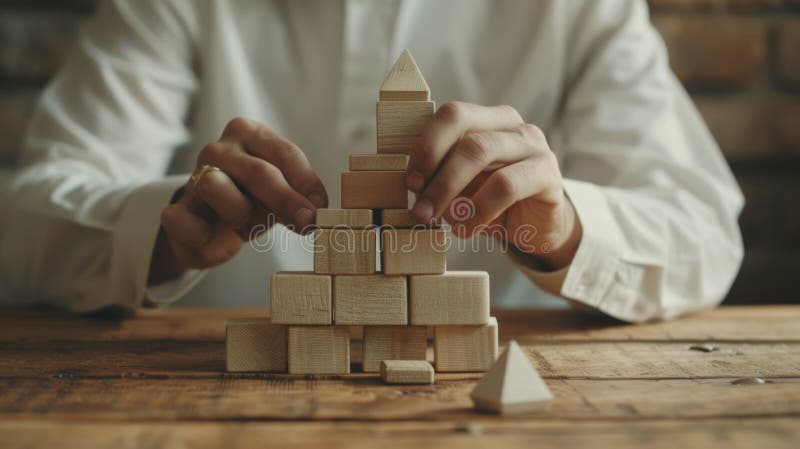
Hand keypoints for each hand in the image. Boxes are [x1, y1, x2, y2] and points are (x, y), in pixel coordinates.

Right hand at [149, 117, 327, 282]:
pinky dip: (199, 233)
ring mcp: (194, 177)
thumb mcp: (282, 193)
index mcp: (249, 134)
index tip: (320, 208)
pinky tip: (210, 237)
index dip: (307, 183)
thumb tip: (316, 213)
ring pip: (218, 188)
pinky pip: (182, 219)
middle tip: (307, 224)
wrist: (211, 228)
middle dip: (286, 201)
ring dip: (241, 214)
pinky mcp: (176, 209)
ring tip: (246, 225)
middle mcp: (220, 149)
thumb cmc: (254, 200)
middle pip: (259, 172)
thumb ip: (300, 197)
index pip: (285, 153)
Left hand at [406, 102, 580, 269]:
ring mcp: (533, 146)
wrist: (537, 227)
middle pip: (465, 129)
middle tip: (419, 207)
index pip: (452, 115)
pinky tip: (467, 230)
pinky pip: (507, 186)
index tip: (410, 181)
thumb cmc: (492, 201)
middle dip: (434, 171)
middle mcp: (512, 125)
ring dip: (450, 189)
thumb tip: (409, 184)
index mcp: (487, 119)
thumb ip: (439, 176)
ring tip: (438, 220)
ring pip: (482, 151)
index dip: (426, 146)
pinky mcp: (548, 175)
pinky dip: (479, 210)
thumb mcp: (461, 186)